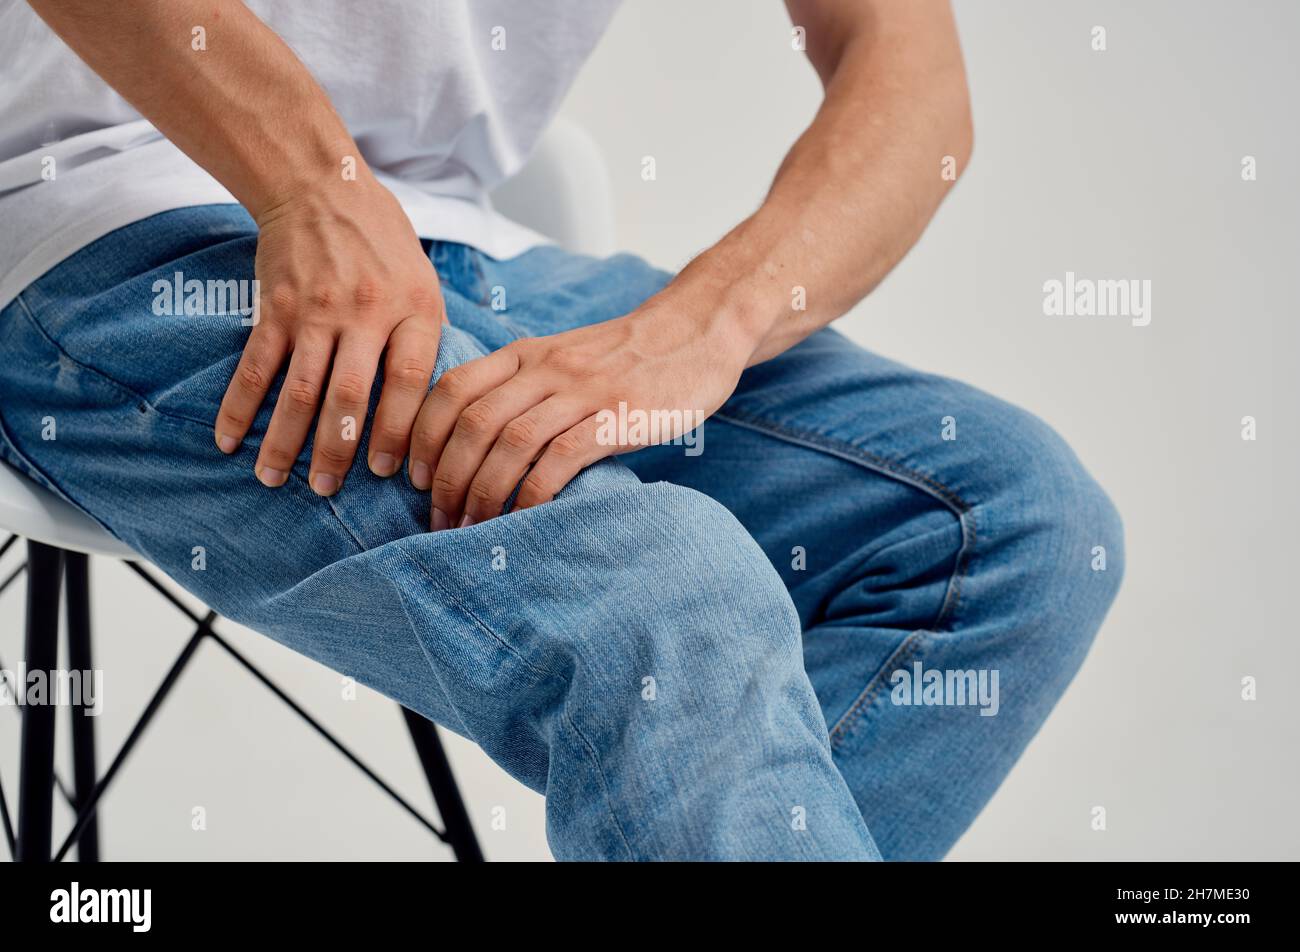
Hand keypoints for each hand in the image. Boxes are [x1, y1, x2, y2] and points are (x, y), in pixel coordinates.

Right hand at [214, 176, 444, 494]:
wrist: (323, 186)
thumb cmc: (384, 243)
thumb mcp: (424, 284)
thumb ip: (424, 341)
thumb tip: (431, 412)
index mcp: (413, 310)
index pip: (407, 382)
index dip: (396, 430)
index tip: (386, 471)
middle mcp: (365, 313)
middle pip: (348, 395)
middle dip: (335, 449)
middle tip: (325, 489)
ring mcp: (317, 310)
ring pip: (297, 389)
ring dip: (284, 441)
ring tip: (274, 480)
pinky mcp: (276, 307)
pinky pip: (255, 365)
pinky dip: (238, 405)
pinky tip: (228, 441)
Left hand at [406, 299, 752, 528]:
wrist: (698, 330)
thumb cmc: (629, 355)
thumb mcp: (564, 356)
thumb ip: (524, 385)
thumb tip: (478, 443)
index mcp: (525, 352)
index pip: (451, 388)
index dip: (422, 435)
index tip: (415, 478)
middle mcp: (546, 368)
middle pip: (472, 422)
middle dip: (446, 478)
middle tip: (439, 519)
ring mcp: (582, 392)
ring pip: (509, 443)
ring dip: (481, 492)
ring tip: (471, 528)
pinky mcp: (616, 417)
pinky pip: (559, 460)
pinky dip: (532, 494)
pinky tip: (522, 519)